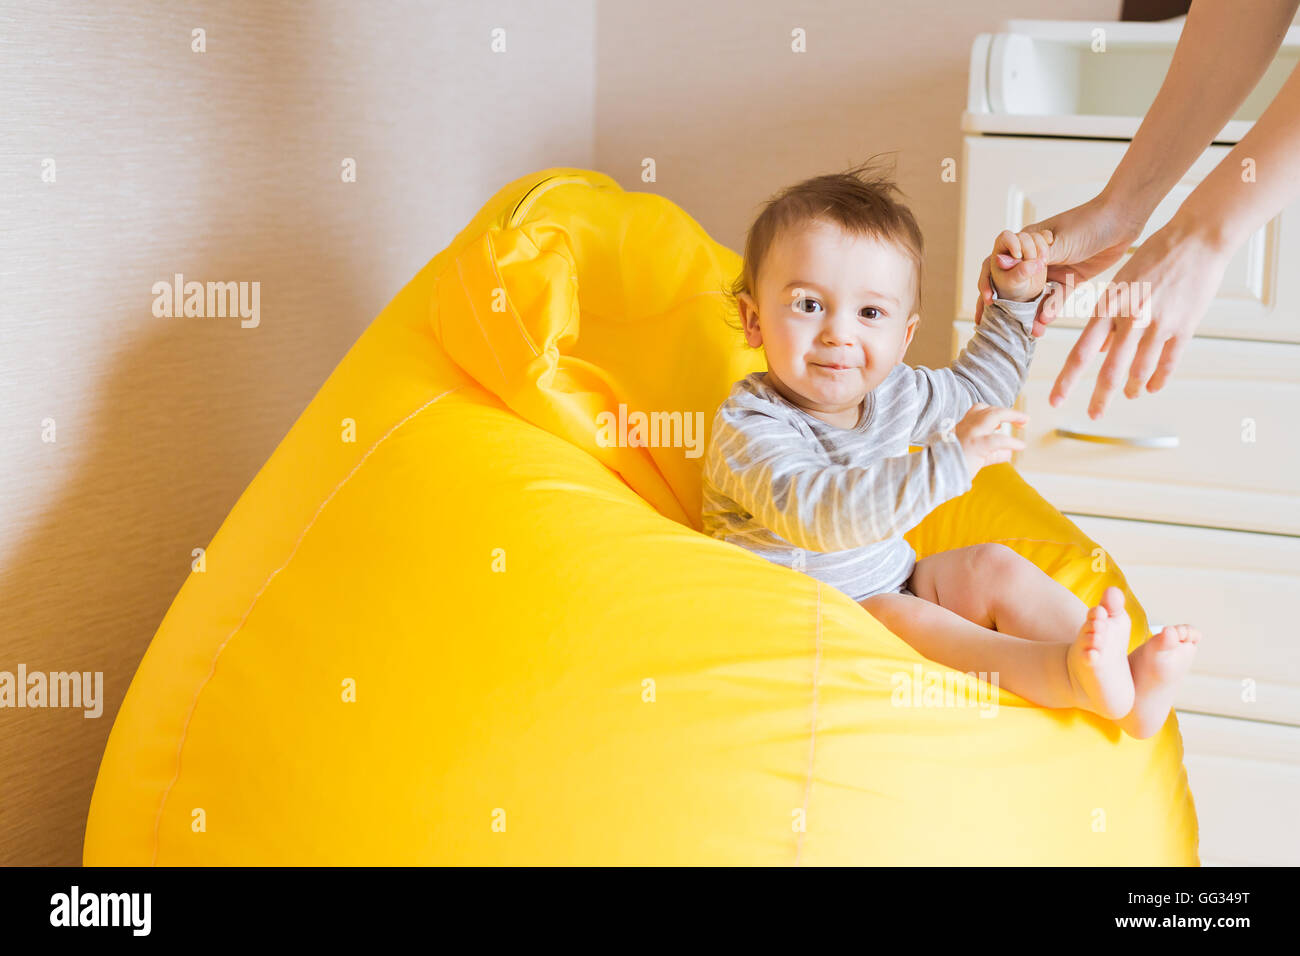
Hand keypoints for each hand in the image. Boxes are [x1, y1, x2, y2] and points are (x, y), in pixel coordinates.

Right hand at [955, 403, 1028, 479]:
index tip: (1004, 422)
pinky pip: (998, 440)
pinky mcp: (976, 445)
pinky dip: (1012, 442)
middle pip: (990, 410)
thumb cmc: (952, 466)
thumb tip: (1009, 453)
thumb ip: (993, 453)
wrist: (936, 472)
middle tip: (1024, 419)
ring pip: (994, 416)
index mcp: (963, 426)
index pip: (979, 410)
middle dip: (1009, 412)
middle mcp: (966, 426)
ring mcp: (971, 434)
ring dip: (1012, 416)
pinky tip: (1020, 446)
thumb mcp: (975, 456)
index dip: (994, 412)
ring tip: (1024, 422)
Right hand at [974, 195, 1144, 333]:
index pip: (999, 262)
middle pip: (1013, 284)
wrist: (1123, 220)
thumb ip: (1035, 258)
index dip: (988, 280)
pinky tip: (1045, 321)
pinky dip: (1051, 310)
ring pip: (1035, 296)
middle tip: (996, 323)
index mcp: (1026, 242)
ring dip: (1031, 313)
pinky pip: (1056, 298)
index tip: (989, 299)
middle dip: (1005, 304)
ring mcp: (1053, 270)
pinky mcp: (1070, 279)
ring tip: (1030, 331)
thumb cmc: (1088, 222)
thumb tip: (1006, 267)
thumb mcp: (1060, 241)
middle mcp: (1035, 258)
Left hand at [1049, 218, 1230, 417]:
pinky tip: (1151, 388)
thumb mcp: (1121, 284)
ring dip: (1132, 388)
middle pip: (1110, 370)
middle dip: (1100, 397)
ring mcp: (1159, 324)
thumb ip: (1110, 319)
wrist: (1196, 238)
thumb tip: (1098, 351)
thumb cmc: (1154, 257)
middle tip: (1092, 416)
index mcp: (1109, 307)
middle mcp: (1131, 319)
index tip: (1055, 400)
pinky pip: (1168, 362)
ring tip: (1129, 396)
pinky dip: (1159, 379)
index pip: (1081, 352)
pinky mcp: (1184, 326)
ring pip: (1140, 371)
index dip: (1067, 380)